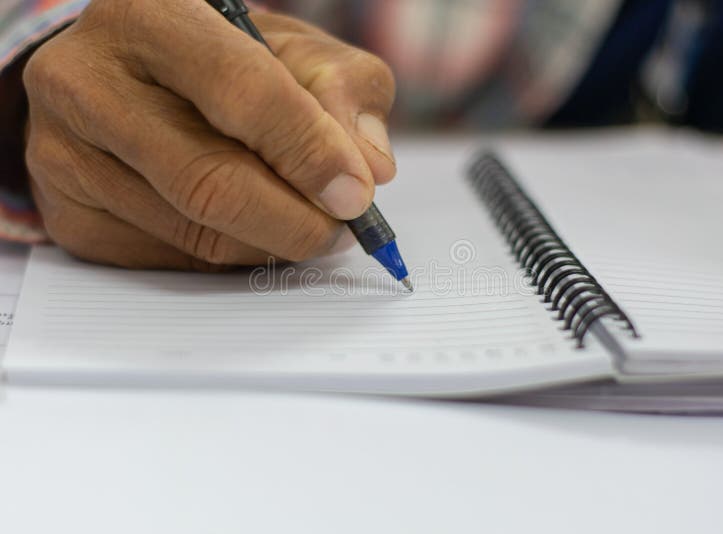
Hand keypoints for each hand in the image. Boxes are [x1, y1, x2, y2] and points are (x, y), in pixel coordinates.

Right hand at [23, 0, 395, 269]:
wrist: (123, 78)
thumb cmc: (219, 60)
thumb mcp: (289, 48)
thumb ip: (341, 91)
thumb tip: (370, 169)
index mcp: (148, 14)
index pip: (242, 91)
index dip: (309, 151)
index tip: (357, 195)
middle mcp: (85, 81)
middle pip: (209, 181)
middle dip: (295, 220)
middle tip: (341, 231)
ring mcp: (62, 154)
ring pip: (194, 231)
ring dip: (270, 244)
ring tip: (306, 227)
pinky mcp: (68, 214)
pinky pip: (171, 258)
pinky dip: (230, 256)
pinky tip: (251, 232)